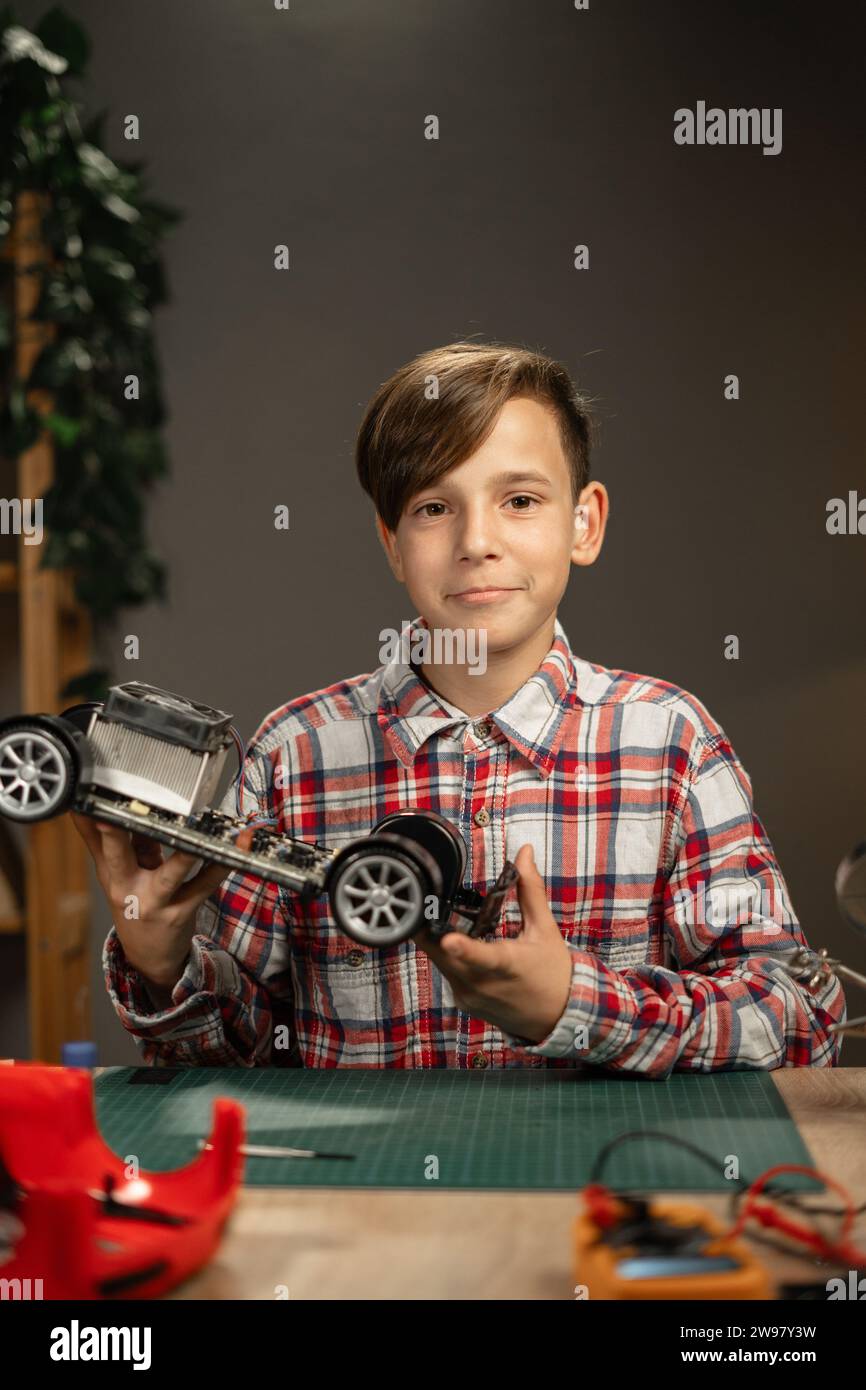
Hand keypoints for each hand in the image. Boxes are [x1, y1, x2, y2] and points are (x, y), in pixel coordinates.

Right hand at [72, 813, 254, 989]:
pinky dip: (217, 869)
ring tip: (196, 834)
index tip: (86, 801)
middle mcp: (128, 886)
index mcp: (111, 873)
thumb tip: (89, 809)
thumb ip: (106, 842)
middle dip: (114, 836)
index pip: (99, 842)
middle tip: (113, 816)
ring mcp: (155, 901)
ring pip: (169, 875)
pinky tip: (231, 854)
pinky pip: (202, 887)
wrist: (149, 956)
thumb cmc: (133, 905)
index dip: (93, 822)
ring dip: (183, 855)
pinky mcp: (181, 912)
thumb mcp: (115, 877)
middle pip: (119, 857)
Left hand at [415, 843, 573, 1042]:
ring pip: (439, 960)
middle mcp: (482, 984)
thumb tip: (524, 852)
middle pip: (441, 952)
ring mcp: (469, 996)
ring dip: (438, 938)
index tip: (449, 938)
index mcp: (506, 965)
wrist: (558, 1018)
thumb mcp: (545, 929)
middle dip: (429, 925)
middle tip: (420, 898)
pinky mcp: (463, 1002)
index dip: (462, 948)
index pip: (482, 956)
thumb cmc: (553, 971)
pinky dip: (448, 955)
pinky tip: (457, 943)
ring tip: (439, 916)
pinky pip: (446, 971)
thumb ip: (530, 889)